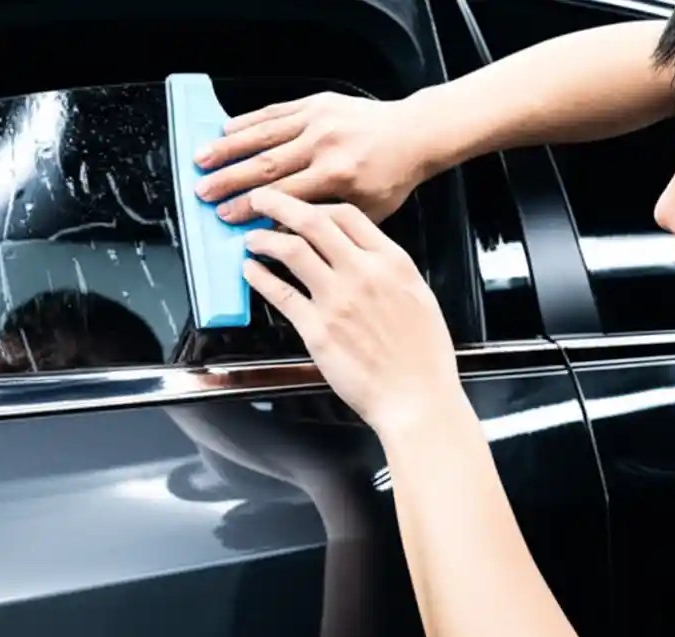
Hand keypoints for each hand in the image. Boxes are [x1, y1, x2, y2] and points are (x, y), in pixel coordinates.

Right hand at [193, 90, 440, 223]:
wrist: (413, 134)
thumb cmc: (389, 179)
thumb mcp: (365, 213)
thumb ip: (323, 221)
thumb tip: (278, 231)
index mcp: (337, 176)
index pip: (283, 194)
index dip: (249, 206)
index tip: (224, 216)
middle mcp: (324, 145)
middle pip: (266, 164)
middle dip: (230, 178)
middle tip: (202, 190)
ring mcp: (319, 120)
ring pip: (264, 134)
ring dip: (229, 147)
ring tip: (201, 158)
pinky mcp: (317, 103)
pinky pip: (276, 112)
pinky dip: (249, 121)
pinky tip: (226, 130)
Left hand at [240, 187, 461, 434]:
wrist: (417, 397)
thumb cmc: (422, 356)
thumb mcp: (418, 296)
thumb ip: (389, 270)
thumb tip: (364, 256)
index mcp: (392, 262)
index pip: (346, 215)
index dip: (316, 205)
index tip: (301, 207)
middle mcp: (363, 273)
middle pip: (312, 221)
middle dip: (279, 204)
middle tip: (260, 200)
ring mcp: (337, 300)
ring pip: (290, 250)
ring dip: (264, 239)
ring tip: (251, 238)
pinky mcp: (317, 329)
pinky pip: (280, 293)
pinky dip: (259, 277)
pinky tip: (251, 271)